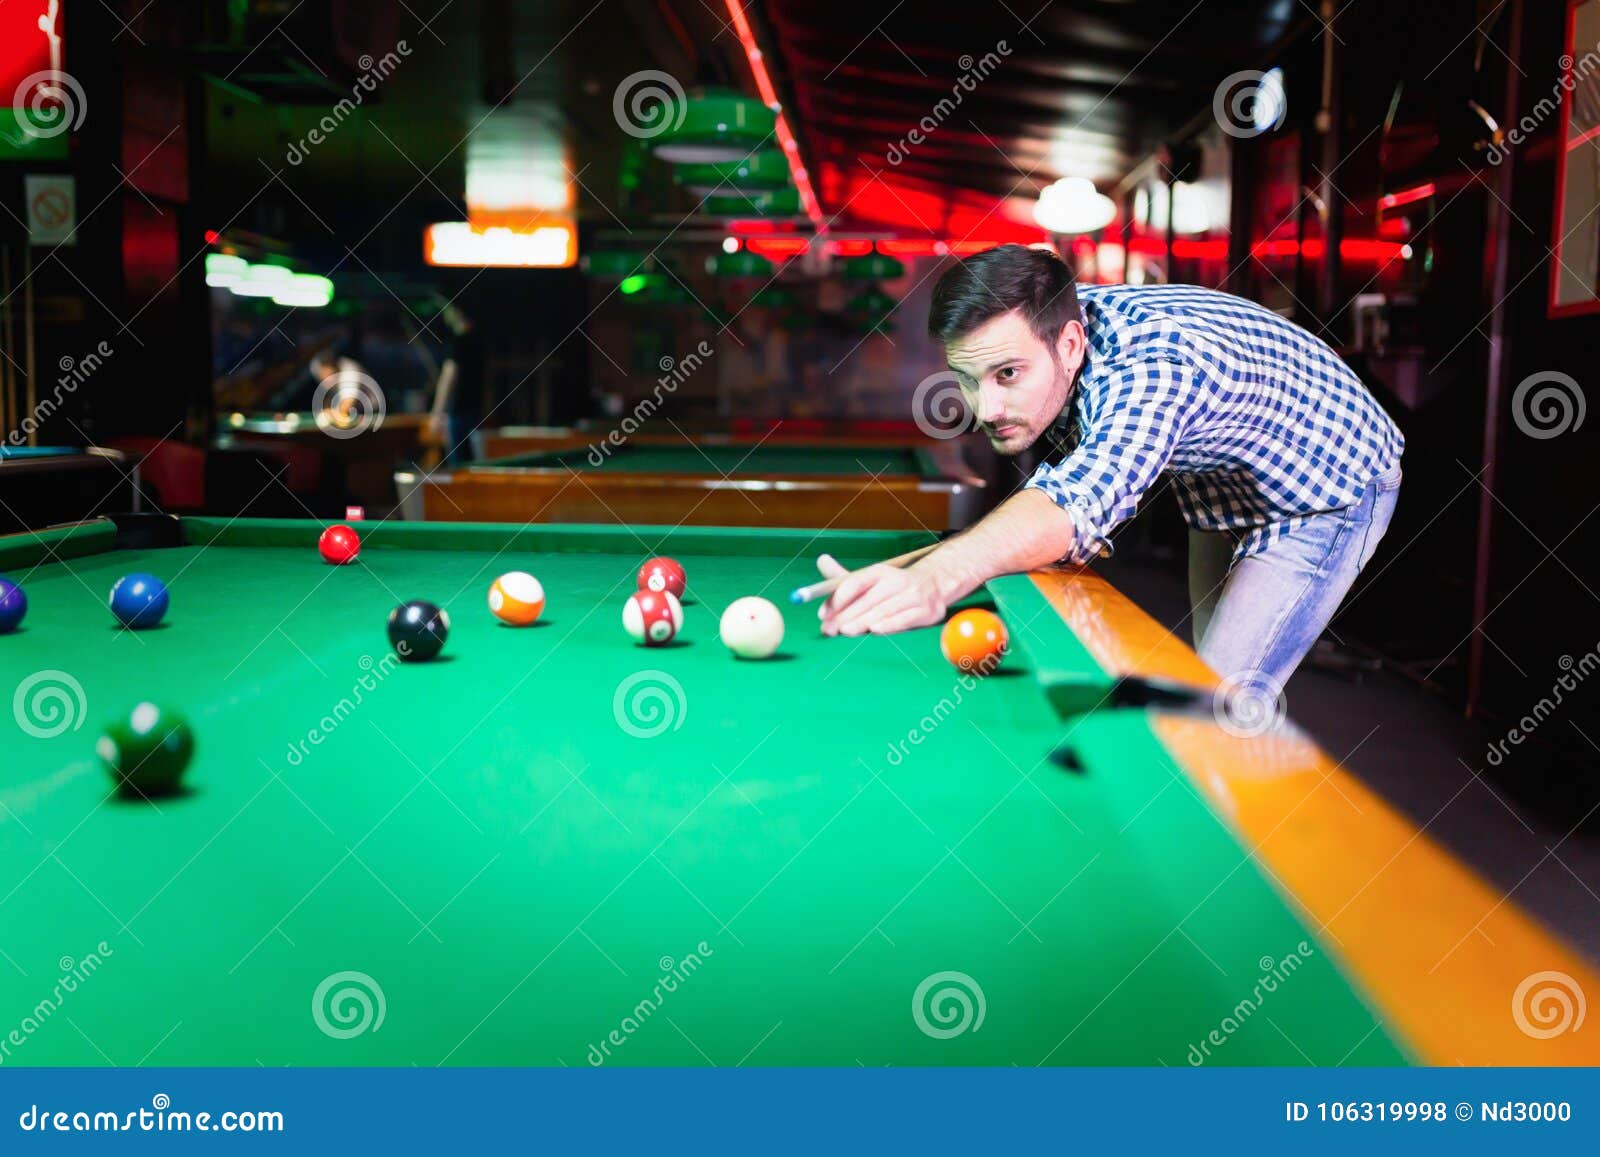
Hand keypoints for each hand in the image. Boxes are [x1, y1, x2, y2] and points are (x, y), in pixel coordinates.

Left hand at [816, 553, 949, 636]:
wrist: (935, 585)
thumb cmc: (893, 588)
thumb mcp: (871, 580)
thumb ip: (845, 578)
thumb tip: (821, 560)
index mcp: (880, 572)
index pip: (855, 582)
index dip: (838, 598)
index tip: (823, 613)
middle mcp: (897, 581)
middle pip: (867, 600)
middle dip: (845, 616)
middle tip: (829, 629)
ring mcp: (913, 596)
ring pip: (884, 610)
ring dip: (863, 622)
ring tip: (846, 630)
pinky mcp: (926, 611)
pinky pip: (905, 619)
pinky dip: (890, 625)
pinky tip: (875, 630)